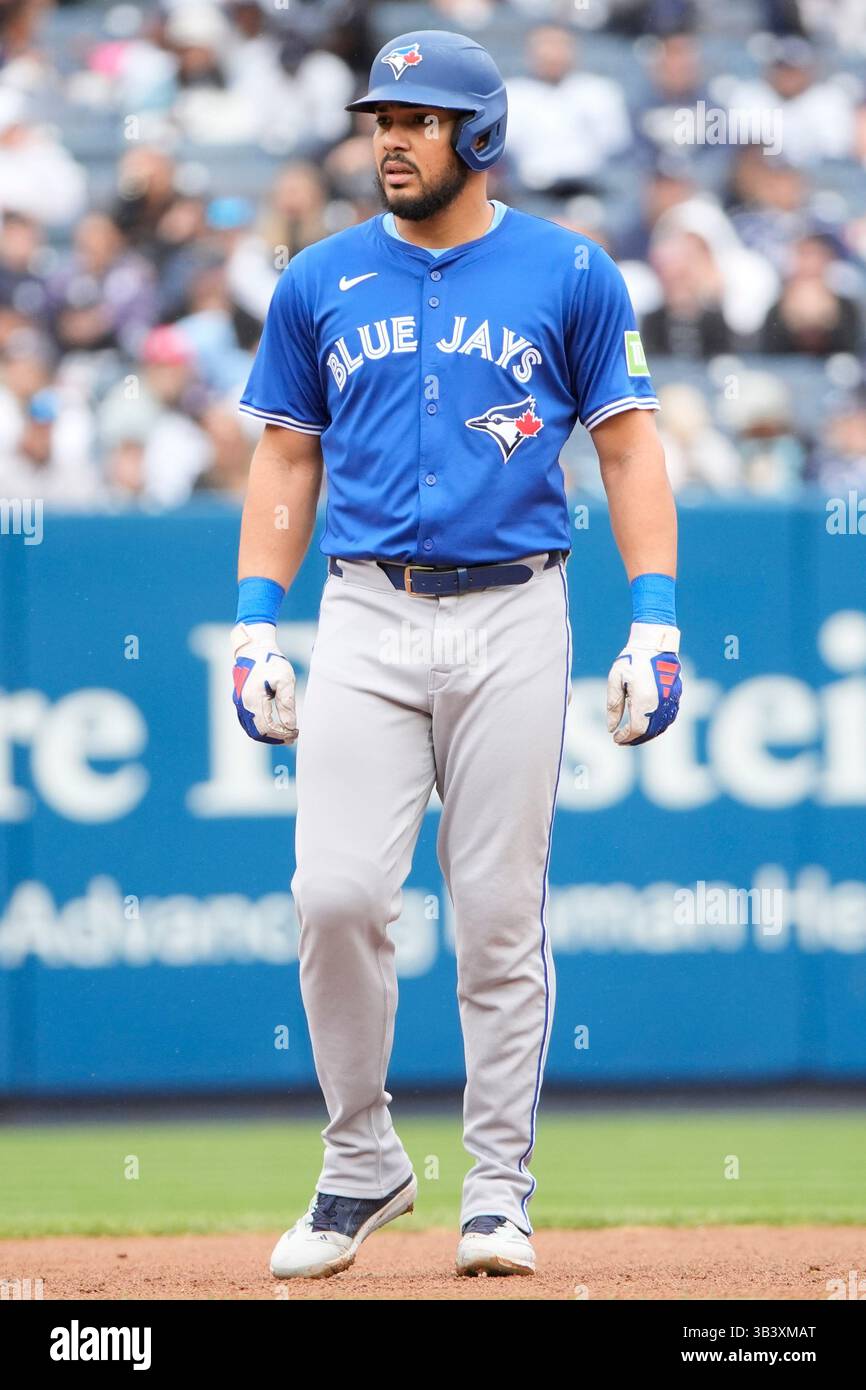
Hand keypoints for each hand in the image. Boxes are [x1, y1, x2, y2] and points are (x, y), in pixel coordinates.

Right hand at [231, 621, 298, 744]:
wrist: (254, 649)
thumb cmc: (271, 662)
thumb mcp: (285, 680)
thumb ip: (287, 704)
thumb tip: (290, 726)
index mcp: (254, 699)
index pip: (267, 728)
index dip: (281, 734)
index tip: (296, 733)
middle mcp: (243, 704)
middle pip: (257, 733)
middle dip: (275, 738)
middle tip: (292, 737)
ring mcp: (239, 703)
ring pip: (251, 729)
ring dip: (268, 735)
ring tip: (286, 733)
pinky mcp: (239, 701)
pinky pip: (248, 722)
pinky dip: (261, 728)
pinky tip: (275, 726)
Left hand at [606, 622, 681, 745]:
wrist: (655, 643)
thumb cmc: (632, 659)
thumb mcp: (616, 680)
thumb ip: (614, 705)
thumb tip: (611, 728)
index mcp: (644, 699)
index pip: (636, 729)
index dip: (626, 737)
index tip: (615, 737)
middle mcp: (660, 702)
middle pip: (649, 731)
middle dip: (635, 739)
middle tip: (622, 740)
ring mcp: (671, 699)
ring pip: (661, 727)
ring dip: (647, 734)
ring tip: (633, 735)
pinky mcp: (677, 695)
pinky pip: (669, 717)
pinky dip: (658, 725)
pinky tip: (647, 725)